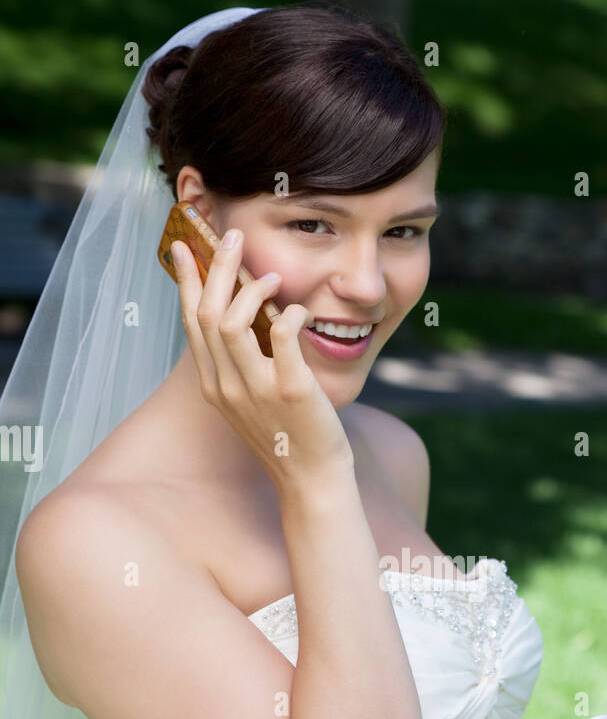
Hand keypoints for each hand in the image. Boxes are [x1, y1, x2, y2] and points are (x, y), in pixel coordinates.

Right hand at [172, 229, 354, 486]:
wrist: (311, 481)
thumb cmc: (288, 437)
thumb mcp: (252, 400)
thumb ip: (243, 364)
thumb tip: (248, 317)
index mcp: (214, 386)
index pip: (191, 323)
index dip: (187, 281)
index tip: (184, 247)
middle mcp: (227, 386)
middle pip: (206, 313)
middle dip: (216, 268)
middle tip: (234, 237)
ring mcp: (256, 389)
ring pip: (231, 322)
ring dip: (249, 288)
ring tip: (273, 277)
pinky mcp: (291, 390)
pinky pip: (282, 336)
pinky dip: (290, 314)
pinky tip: (300, 311)